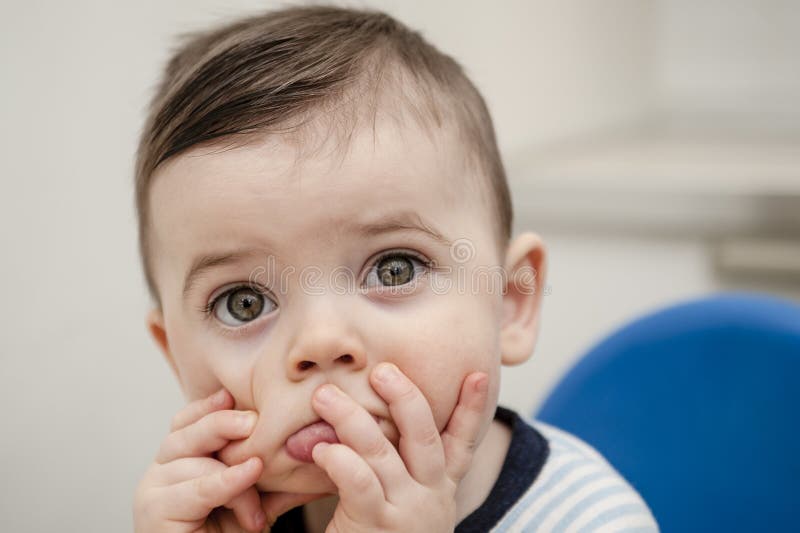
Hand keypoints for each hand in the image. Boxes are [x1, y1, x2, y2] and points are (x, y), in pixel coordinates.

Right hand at [133, 387, 323, 531]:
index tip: (233, 396)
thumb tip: (313, 454)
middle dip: (220, 422)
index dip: (209, 407)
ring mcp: (153, 490)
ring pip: (192, 460)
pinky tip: (248, 473)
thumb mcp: (256, 502)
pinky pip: (196, 489)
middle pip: (184, 433)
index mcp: (179, 460)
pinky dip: (225, 481)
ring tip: (259, 469)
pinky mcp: (155, 513)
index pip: (187, 421)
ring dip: (231, 466)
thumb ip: (276, 478)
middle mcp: (161, 470)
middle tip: (253, 422)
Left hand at [309, 363, 489, 532]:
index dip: (471, 407)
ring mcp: (407, 512)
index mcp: (440, 490)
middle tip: (382, 370)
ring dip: (352, 418)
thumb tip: (369, 422)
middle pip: (426, 436)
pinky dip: (339, 459)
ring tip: (326, 396)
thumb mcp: (404, 505)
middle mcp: (431, 498)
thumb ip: (396, 468)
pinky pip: (360, 481)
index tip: (477, 372)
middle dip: (405, 397)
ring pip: (383, 451)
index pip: (463, 443)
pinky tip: (321, 448)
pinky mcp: (378, 526)